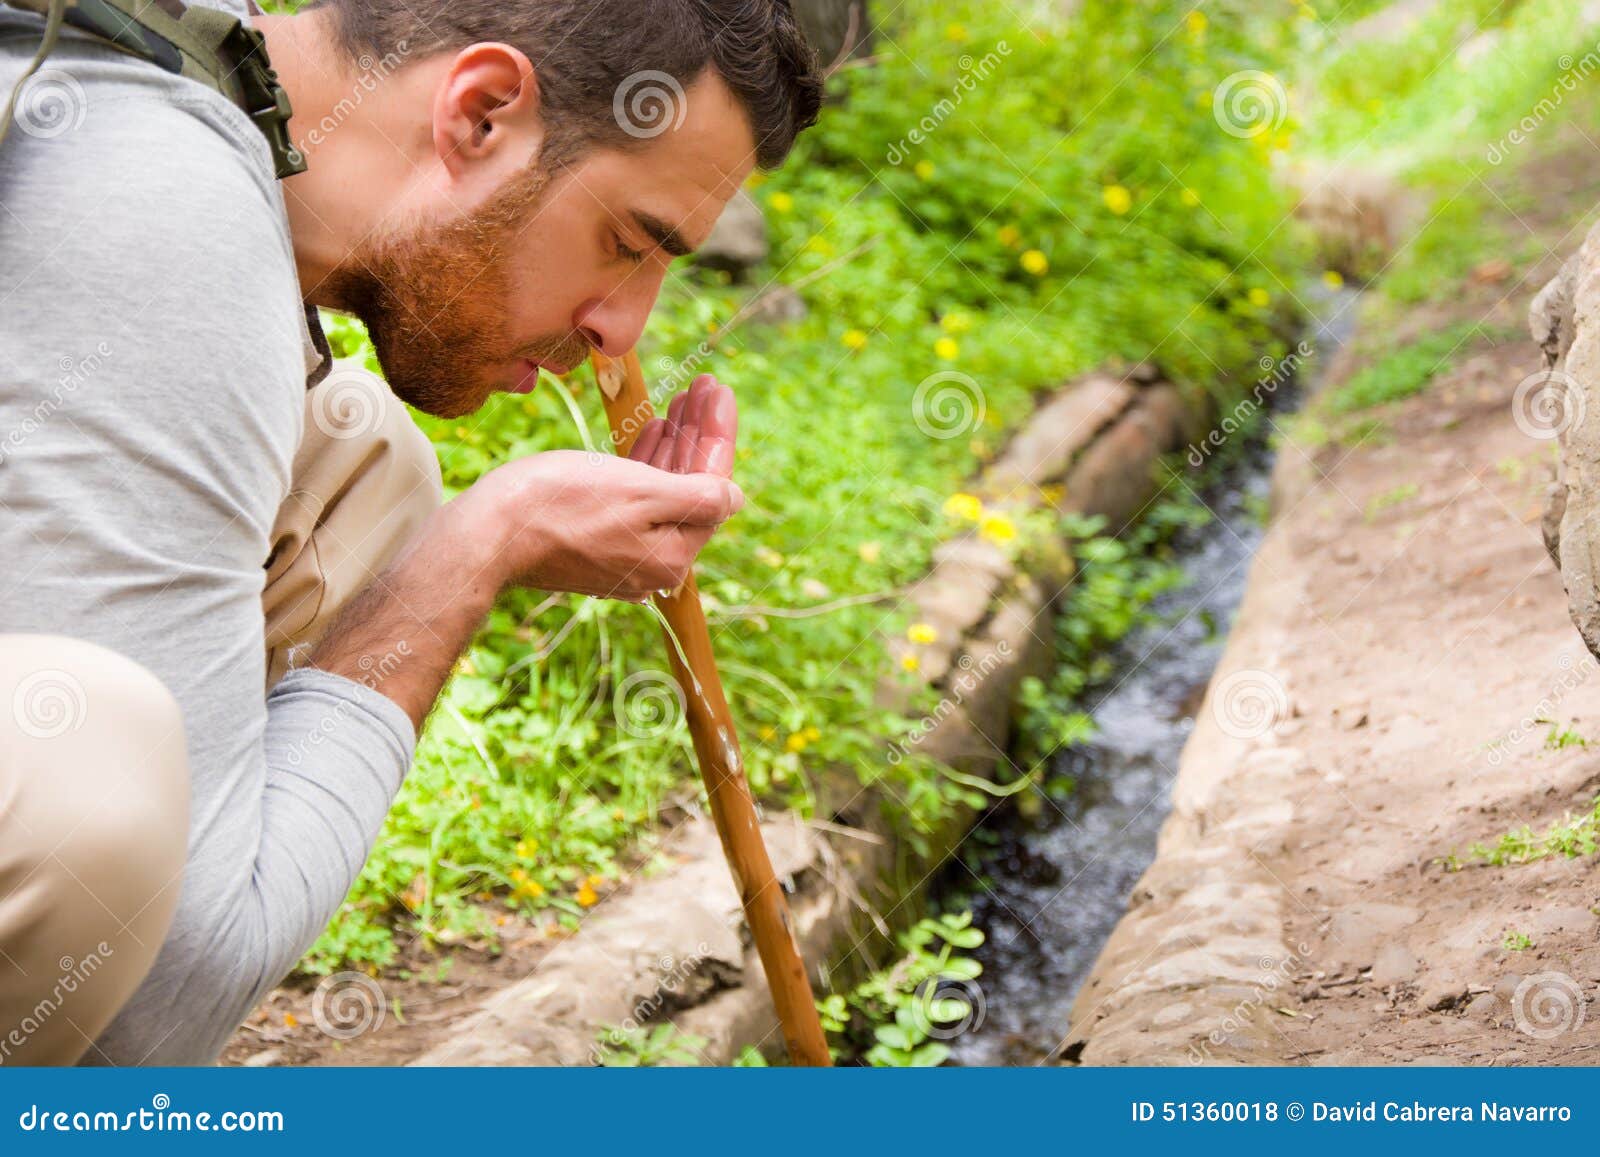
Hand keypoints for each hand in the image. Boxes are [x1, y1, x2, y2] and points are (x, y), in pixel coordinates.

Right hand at [457, 375, 742, 599]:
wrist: (487, 534)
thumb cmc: (561, 504)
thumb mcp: (641, 492)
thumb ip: (697, 495)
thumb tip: (735, 497)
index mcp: (673, 554)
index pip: (713, 485)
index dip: (718, 433)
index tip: (719, 389)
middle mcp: (653, 562)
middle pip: (690, 487)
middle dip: (699, 433)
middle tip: (704, 385)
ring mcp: (623, 555)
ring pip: (662, 490)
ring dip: (675, 442)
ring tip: (683, 398)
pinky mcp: (594, 544)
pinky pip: (633, 498)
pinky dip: (646, 461)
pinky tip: (652, 429)